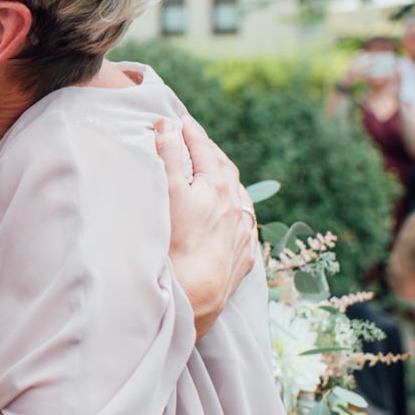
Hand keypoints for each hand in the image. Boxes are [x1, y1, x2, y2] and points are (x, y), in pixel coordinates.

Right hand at [155, 117, 256, 339]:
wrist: (194, 294)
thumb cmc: (176, 242)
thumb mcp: (168, 192)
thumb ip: (170, 155)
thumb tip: (169, 125)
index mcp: (216, 188)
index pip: (204, 150)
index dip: (191, 133)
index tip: (181, 120)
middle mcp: (236, 207)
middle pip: (226, 170)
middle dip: (212, 152)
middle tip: (198, 141)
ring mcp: (242, 233)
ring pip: (240, 198)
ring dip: (227, 182)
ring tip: (217, 175)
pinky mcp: (243, 257)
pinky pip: (246, 226)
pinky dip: (237, 212)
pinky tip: (233, 217)